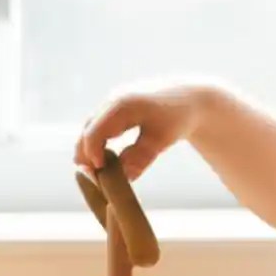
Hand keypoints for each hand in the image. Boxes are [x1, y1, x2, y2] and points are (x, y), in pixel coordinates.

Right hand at [74, 80, 221, 180]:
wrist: (189, 97)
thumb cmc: (177, 118)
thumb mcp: (161, 140)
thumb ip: (140, 158)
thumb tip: (123, 177)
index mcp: (122, 105)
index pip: (95, 133)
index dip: (93, 155)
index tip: (99, 175)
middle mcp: (112, 100)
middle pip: (87, 130)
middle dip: (86, 154)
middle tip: (92, 178)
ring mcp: (112, 101)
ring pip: (90, 128)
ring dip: (89, 149)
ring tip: (96, 173)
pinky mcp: (115, 106)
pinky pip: (99, 126)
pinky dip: (97, 143)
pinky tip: (103, 161)